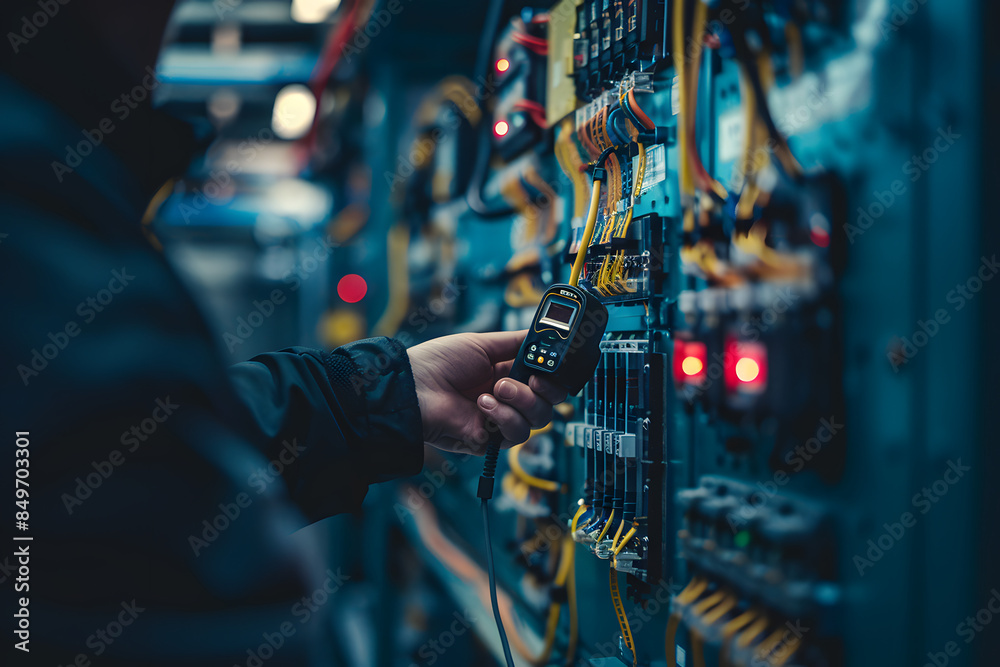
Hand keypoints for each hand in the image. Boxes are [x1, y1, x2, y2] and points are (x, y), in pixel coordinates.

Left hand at [407, 330, 567, 454]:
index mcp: (508, 375)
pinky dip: (504, 417)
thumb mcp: (482, 344)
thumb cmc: (440, 362)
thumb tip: (542, 335)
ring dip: (521, 401)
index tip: (552, 368)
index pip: (545, 381)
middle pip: (548, 403)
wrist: (416, 387)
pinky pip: (516, 434)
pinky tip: (483, 405)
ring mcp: (500, 421)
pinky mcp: (490, 441)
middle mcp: (508, 400)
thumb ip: (516, 342)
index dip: (553, 377)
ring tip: (496, 389)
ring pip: (538, 419)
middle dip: (545, 390)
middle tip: (531, 379)